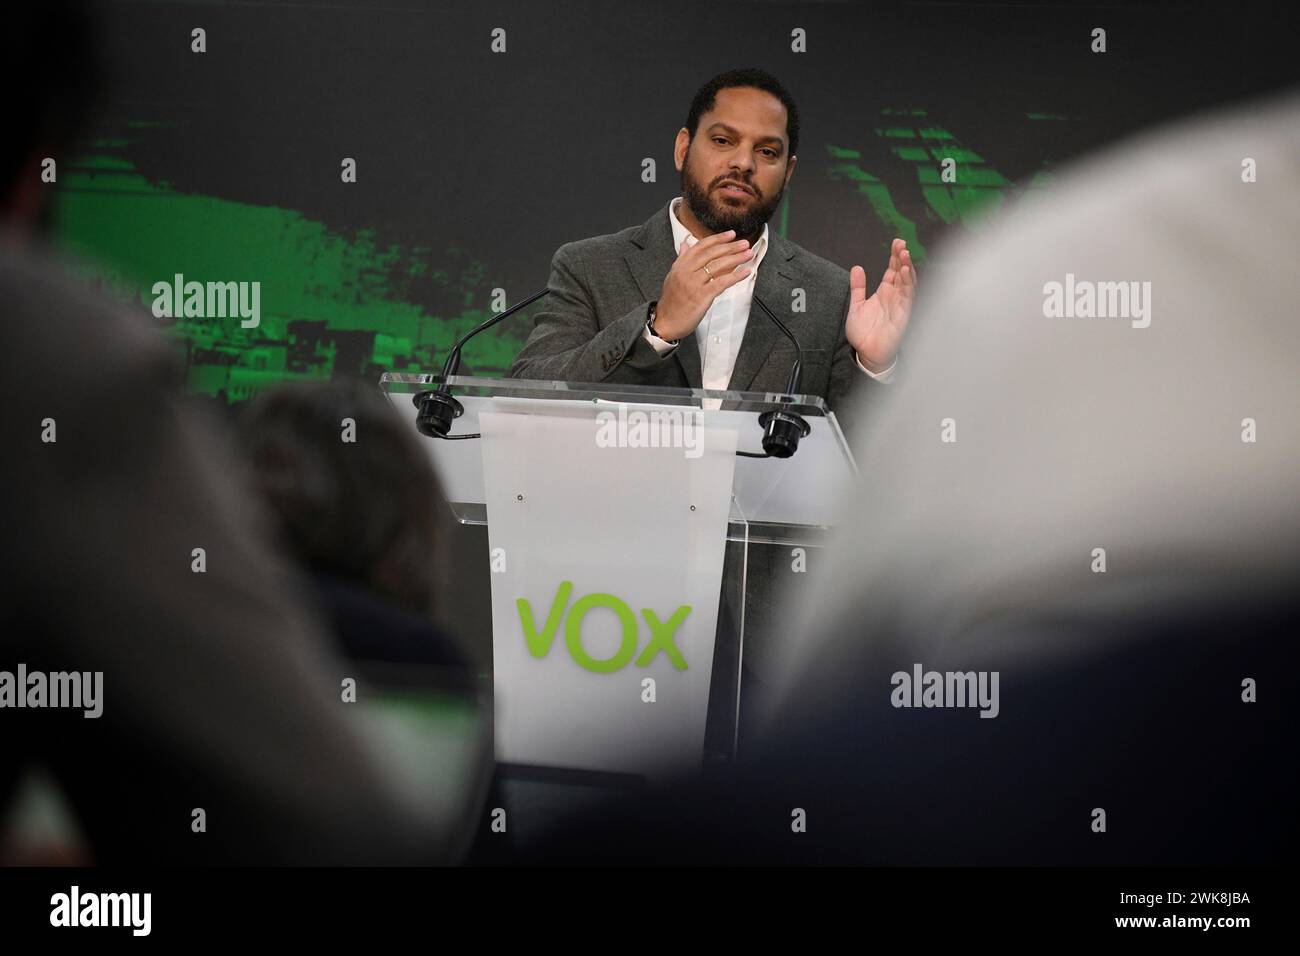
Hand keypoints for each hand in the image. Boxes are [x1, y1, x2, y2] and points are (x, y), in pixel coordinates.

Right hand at [654, 230, 755, 339]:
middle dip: (730, 247)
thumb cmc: (671, 302)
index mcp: (680, 265)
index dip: (717, 238)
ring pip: (718, 266)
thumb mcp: (673, 276)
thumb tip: (686, 244)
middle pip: (712, 254)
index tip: (731, 234)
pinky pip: (722, 283)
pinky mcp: (701, 296)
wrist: (666, 322)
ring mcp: (694, 284)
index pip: (701, 246)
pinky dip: (736, 276)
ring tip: (748, 254)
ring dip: (736, 258)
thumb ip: (681, 259)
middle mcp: (686, 272)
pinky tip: (745, 272)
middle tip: (744, 243)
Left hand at [846, 238, 916, 372]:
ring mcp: (900, 305)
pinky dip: (908, 283)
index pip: (892, 270)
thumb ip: (857, 287)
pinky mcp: (903, 314)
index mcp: (884, 292)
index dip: (894, 256)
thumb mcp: (856, 306)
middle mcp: (894, 296)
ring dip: (907, 267)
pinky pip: (908, 296)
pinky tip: (906, 272)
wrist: (866, 354)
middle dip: (902, 257)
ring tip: (904, 253)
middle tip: (901, 243)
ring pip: (908, 282)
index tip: (895, 243)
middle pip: (902, 272)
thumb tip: (856, 268)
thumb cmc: (864, 333)